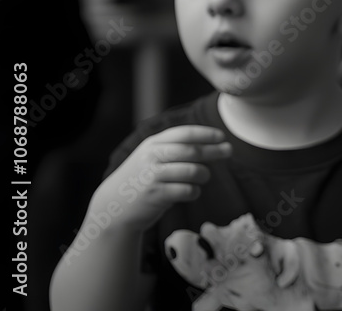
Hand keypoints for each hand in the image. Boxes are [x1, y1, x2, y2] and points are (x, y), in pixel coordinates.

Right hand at [90, 126, 231, 232]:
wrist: (113, 206)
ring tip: (203, 177)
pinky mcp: (157, 195)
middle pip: (193, 151)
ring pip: (193, 171)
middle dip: (214, 150)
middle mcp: (152, 157)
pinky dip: (194, 191)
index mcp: (153, 144)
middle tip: (228, 151)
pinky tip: (192, 192)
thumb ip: (175, 148)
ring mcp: (153, 176)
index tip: (222, 136)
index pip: (184, 134)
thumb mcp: (151, 157)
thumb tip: (214, 144)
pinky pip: (188, 190)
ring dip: (204, 174)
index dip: (206, 134)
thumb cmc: (141, 179)